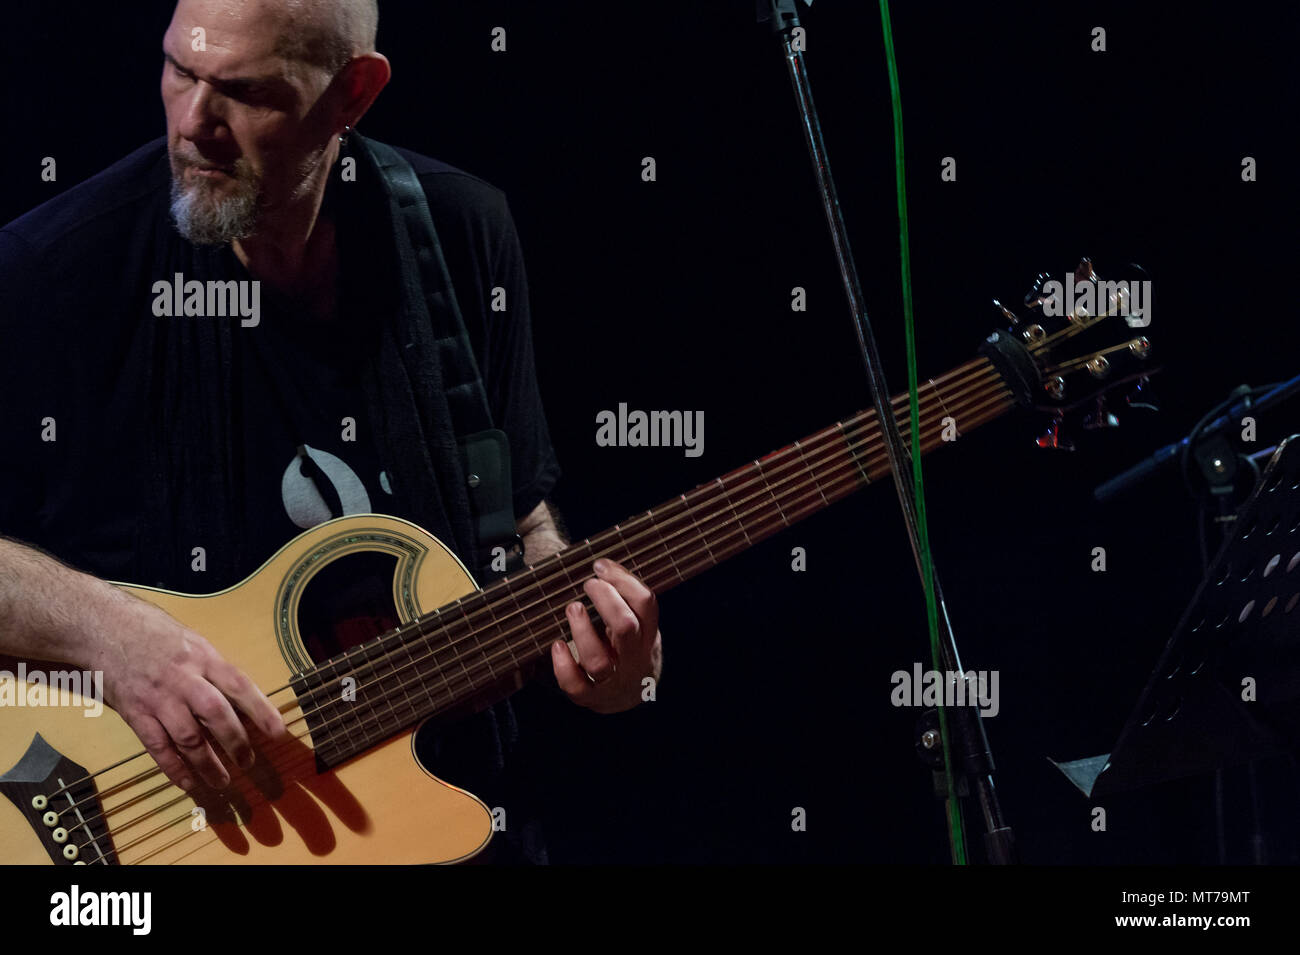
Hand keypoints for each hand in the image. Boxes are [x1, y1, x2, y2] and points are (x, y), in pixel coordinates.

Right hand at [90, 591, 287, 792]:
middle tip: (249, 762)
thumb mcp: (191, 640)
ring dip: (207, 763)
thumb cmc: (152, 631)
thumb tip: (239, 696)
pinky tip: (187, 782)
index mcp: (202, 657)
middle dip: (236, 742)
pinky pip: (157, 746)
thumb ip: (212, 667)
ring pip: (188, 737)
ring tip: (222, 781)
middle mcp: (183, 679)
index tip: (278, 732)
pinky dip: (173, 768)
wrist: (102, 628)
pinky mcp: (135, 713)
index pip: (239, 685)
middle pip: (216, 714)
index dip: (261, 710)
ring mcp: (157, 698)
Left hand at [550, 558, 662, 713]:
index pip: (646, 603)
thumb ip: (627, 600)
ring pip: (598, 661)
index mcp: (649, 634)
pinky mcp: (592, 698)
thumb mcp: (640, 624)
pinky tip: (557, 645)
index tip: (601, 566)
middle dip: (605, 600)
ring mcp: (613, 680)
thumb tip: (601, 564)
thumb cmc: (630, 648)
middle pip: (625, 627)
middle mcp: (634, 658)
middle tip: (589, 584)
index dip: (623, 580)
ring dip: (581, 631)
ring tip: (573, 608)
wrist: (634, 694)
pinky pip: (576, 686)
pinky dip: (563, 665)